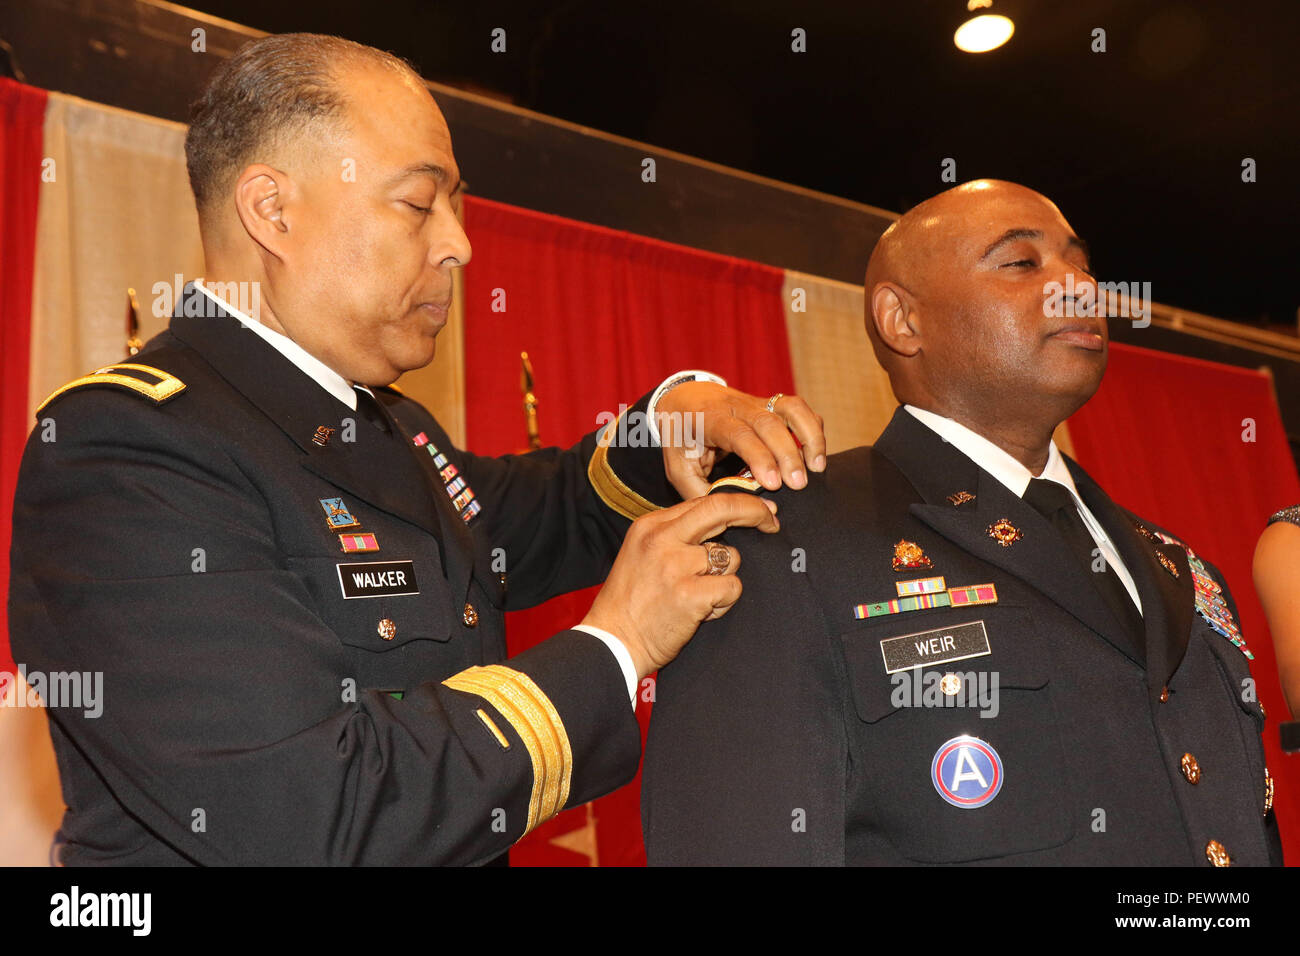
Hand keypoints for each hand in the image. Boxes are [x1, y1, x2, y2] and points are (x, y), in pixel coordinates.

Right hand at [582, 492, 779, 678]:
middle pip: (721, 508)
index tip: (760, 510)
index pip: (704, 501)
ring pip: (731, 556)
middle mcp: (662, 538)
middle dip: (755, 511)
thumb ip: (677, 535)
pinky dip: (723, 603)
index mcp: (651, 525)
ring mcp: (675, 565)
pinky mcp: (690, 594)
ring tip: (700, 597)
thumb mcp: (644, 553)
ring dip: (725, 579)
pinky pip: (731, 587)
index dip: (738, 504)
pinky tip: (701, 612)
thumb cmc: (632, 602)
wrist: (612, 641)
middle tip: (772, 522)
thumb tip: (724, 520)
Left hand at [655, 382, 825, 498]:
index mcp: (709, 419)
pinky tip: (816, 455)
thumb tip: (748, 511)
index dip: (759, 458)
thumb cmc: (681, 440)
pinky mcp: (770, 404)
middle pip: (769, 422)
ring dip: (809, 436)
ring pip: (790, 407)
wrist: (681, 401)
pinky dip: (812, 428)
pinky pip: (797, 408)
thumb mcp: (680, 470)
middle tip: (798, 485)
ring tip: (817, 467)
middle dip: (788, 453)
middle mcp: (736, 406)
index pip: (739, 434)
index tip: (773, 485)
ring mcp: (756, 402)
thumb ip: (706, 493)